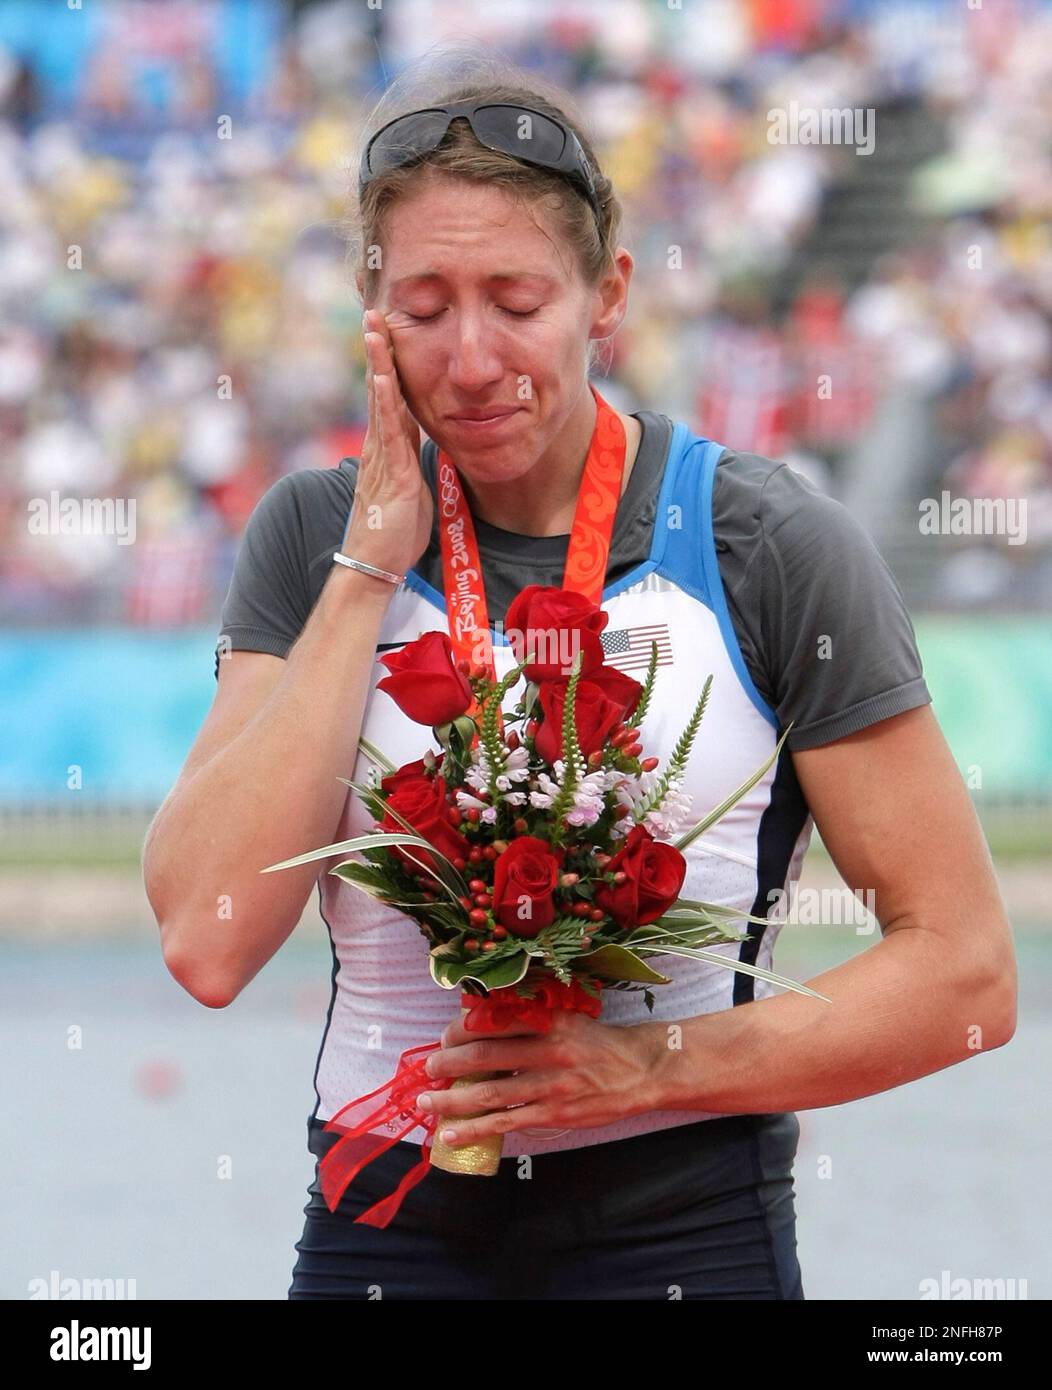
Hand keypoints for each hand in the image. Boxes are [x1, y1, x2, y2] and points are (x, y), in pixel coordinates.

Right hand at [341, 308, 433, 576]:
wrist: (374, 567)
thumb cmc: (395, 534)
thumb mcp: (413, 491)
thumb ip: (416, 466)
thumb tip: (429, 450)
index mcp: (388, 452)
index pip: (390, 400)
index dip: (390, 366)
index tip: (388, 334)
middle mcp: (380, 449)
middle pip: (379, 391)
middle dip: (378, 353)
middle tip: (374, 315)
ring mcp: (382, 461)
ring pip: (379, 404)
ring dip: (379, 366)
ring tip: (376, 331)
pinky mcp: (391, 476)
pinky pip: (388, 434)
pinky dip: (386, 404)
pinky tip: (386, 379)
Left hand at [415, 1009, 666, 1146]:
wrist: (640, 1070)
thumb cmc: (596, 1042)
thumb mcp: (566, 1016)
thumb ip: (528, 1015)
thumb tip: (479, 1017)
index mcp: (547, 1019)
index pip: (493, 1020)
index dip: (460, 1029)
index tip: (445, 1036)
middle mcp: (546, 1049)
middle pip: (483, 1055)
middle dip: (448, 1062)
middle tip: (429, 1067)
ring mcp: (549, 1084)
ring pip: (489, 1092)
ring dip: (451, 1099)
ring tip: (425, 1102)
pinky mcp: (553, 1113)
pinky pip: (506, 1121)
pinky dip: (474, 1128)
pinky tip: (450, 1132)